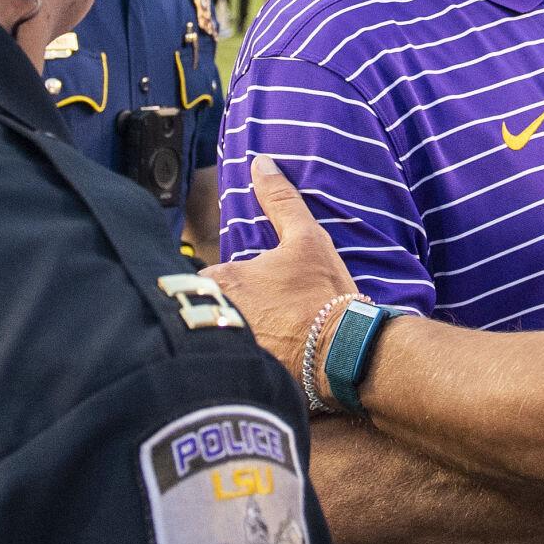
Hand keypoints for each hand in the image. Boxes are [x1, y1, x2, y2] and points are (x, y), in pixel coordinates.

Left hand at [203, 154, 357, 383]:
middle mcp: (211, 317)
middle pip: (201, 313)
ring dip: (224, 341)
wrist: (342, 352)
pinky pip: (223, 371)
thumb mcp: (307, 240)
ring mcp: (221, 352)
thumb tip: (260, 163)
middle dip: (219, 314)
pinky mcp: (235, 380)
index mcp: (222, 280)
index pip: (201, 280)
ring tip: (261, 344)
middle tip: (258, 318)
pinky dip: (235, 369)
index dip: (222, 285)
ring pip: (210, 341)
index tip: (246, 291)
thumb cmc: (322, 293)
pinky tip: (261, 366)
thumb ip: (280, 201)